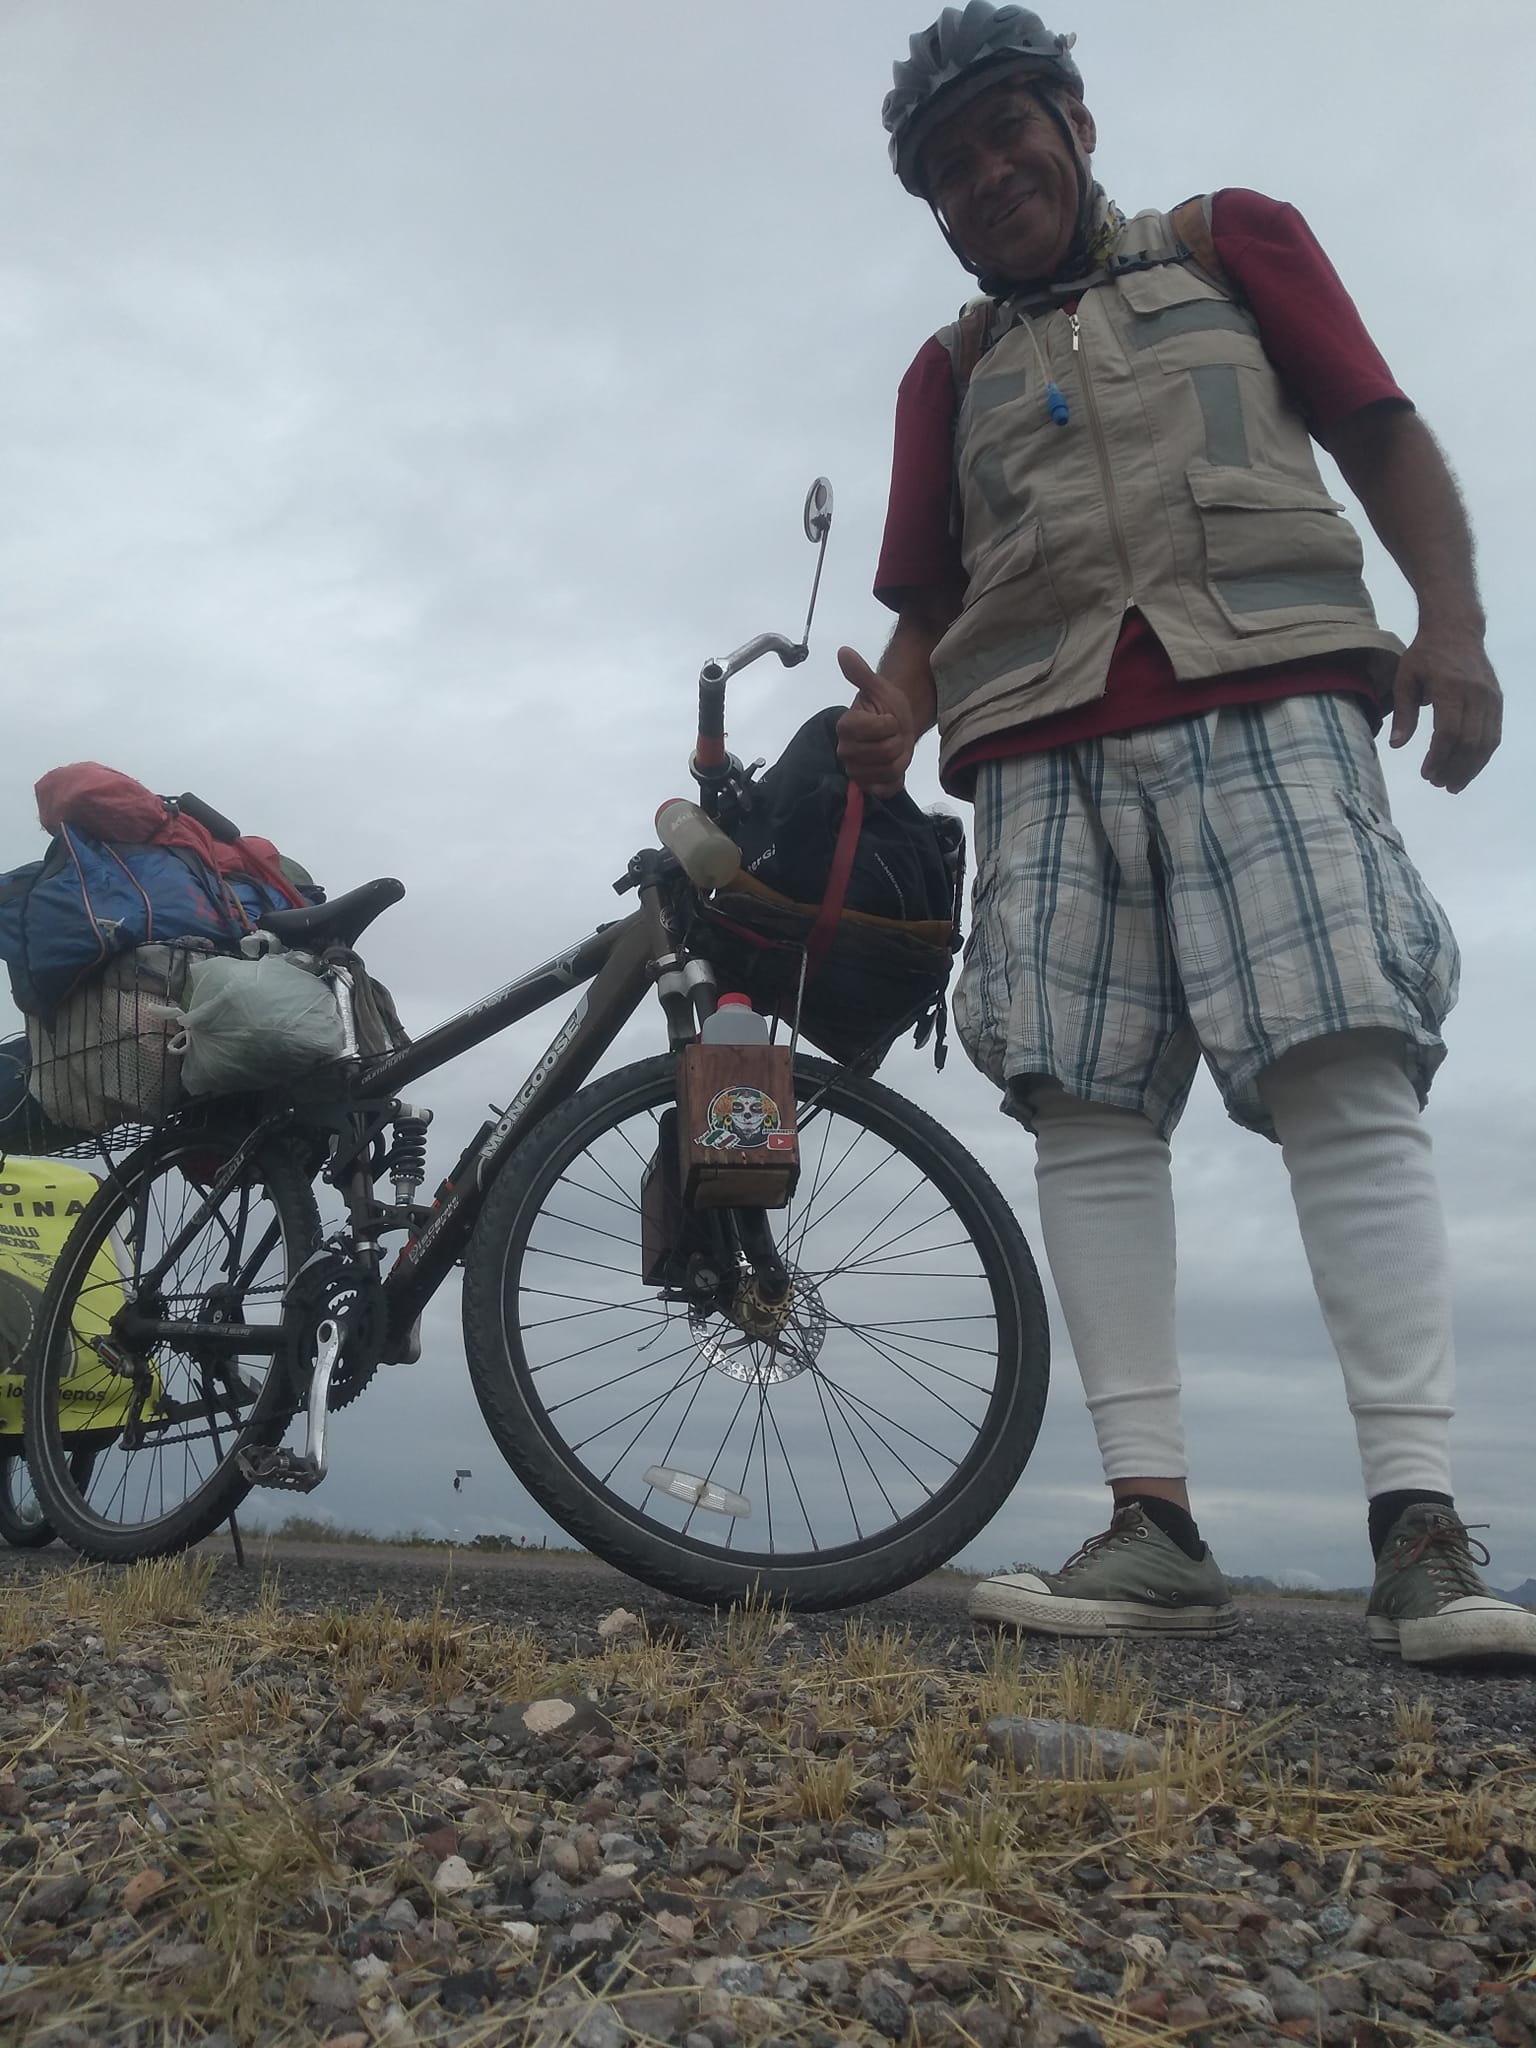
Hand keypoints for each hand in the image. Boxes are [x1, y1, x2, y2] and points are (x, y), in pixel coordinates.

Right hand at [835, 647, 916, 797]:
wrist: (893, 727)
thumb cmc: (885, 706)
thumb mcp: (878, 687)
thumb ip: (860, 672)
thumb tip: (843, 651)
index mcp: (845, 726)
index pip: (879, 729)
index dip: (891, 723)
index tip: (889, 719)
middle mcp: (844, 752)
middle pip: (885, 752)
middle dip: (897, 741)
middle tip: (893, 735)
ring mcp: (854, 772)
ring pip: (889, 770)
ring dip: (899, 759)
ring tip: (893, 748)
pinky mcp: (866, 788)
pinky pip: (886, 789)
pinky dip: (895, 779)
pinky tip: (893, 767)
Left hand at [1390, 620, 1502, 791]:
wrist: (1456, 630)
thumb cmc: (1425, 655)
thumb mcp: (1405, 679)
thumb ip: (1403, 713)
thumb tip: (1396, 745)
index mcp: (1450, 687)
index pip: (1449, 731)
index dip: (1438, 757)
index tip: (1426, 773)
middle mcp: (1475, 693)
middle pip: (1469, 741)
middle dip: (1453, 768)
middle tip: (1437, 784)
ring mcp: (1490, 697)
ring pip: (1485, 742)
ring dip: (1470, 768)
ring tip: (1452, 785)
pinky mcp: (1497, 700)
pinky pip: (1494, 734)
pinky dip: (1482, 756)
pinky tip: (1468, 769)